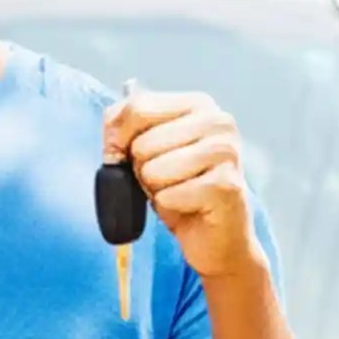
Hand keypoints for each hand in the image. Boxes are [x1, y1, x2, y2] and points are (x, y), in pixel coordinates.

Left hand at [102, 89, 266, 279]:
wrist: (213, 235)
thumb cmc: (177, 186)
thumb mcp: (144, 148)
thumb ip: (121, 127)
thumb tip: (112, 131)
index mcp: (198, 104)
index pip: (137, 107)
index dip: (119, 137)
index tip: (126, 154)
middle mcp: (219, 121)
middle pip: (143, 143)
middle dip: (141, 168)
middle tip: (164, 179)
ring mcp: (227, 152)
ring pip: (153, 170)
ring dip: (156, 188)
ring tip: (177, 190)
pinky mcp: (227, 186)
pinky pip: (168, 196)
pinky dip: (169, 206)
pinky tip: (189, 206)